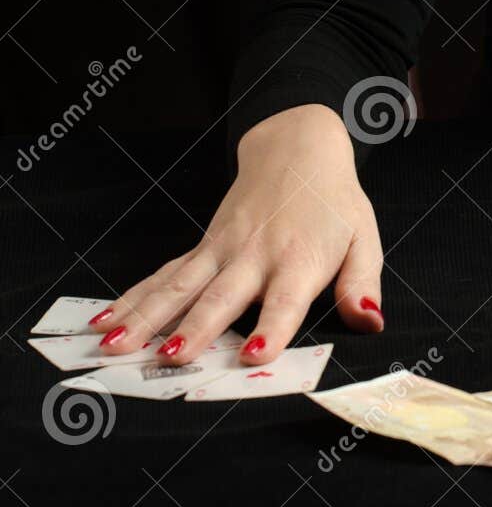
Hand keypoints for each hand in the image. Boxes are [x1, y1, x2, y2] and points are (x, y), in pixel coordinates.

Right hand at [87, 105, 384, 365]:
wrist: (297, 148)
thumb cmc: (334, 203)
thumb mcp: (364, 239)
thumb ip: (362, 285)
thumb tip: (370, 322)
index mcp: (300, 259)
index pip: (285, 300)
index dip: (271, 329)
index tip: (253, 356)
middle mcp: (255, 255)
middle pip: (221, 296)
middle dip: (196, 328)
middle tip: (170, 358)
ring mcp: (223, 249)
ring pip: (179, 286)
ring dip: (146, 316)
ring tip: (116, 344)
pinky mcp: (204, 246)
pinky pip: (164, 274)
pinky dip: (133, 297)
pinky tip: (105, 321)